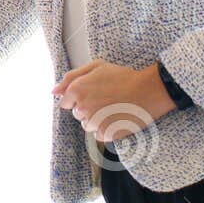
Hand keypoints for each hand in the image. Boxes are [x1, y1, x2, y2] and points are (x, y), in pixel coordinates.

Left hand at [51, 60, 174, 142]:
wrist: (149, 90)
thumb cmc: (123, 77)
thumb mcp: (97, 67)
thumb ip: (71, 77)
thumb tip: (54, 91)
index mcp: (77, 90)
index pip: (65, 103)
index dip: (79, 98)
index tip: (93, 94)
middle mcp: (82, 108)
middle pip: (77, 115)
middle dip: (88, 109)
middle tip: (107, 99)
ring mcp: (94, 123)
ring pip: (87, 126)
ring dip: (97, 120)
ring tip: (113, 109)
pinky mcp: (107, 134)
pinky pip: (99, 135)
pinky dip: (107, 129)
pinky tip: (118, 118)